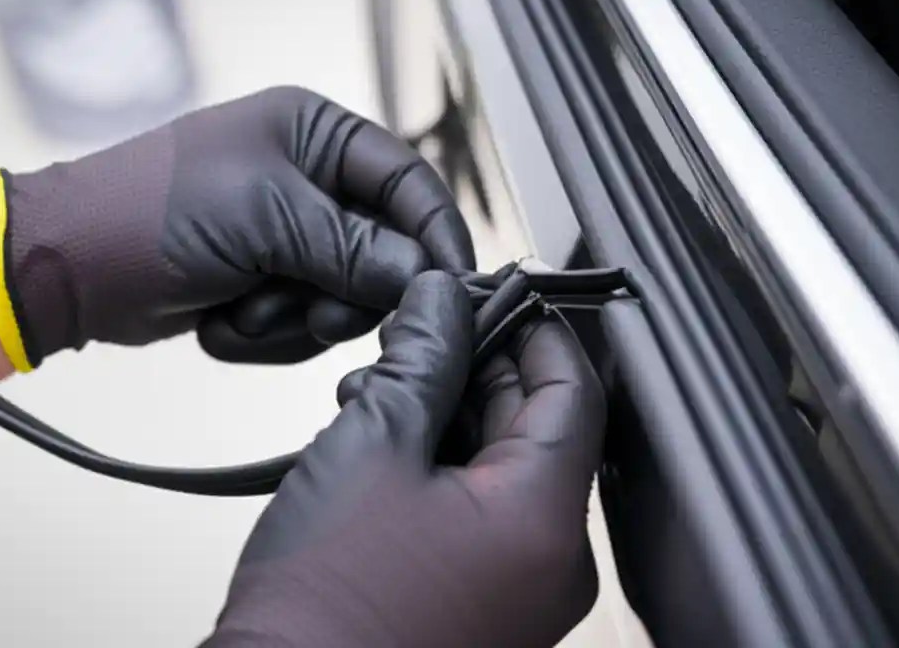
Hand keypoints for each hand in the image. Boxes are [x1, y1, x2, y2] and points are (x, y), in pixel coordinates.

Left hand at [0, 86, 472, 368]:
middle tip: (316, 311)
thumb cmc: (154, 212)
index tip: (454, 284)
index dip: (436, 233)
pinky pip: (301, 325)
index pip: (409, 182)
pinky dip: (262, 333)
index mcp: (317, 134)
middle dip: (346, 292)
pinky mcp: (264, 283)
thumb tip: (427, 280)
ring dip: (294, 319)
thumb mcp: (269, 218)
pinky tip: (219, 317)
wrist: (66, 267)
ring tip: (243, 306)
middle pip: (383, 251)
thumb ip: (357, 250)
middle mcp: (309, 181)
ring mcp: (286, 236)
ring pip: (344, 299)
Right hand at [204, 272, 606, 647]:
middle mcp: (554, 563)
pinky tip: (386, 446)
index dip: (536, 330)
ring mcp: (522, 590)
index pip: (575, 392)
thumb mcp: (374, 447)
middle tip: (421, 333)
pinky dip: (445, 472)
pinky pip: (485, 516)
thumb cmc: (323, 603)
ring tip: (381, 393)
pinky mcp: (488, 606)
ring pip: (506, 470)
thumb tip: (444, 300)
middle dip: (479, 371)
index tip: (497, 292)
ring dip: (451, 419)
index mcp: (545, 521)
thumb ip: (423, 358)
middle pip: (540, 430)